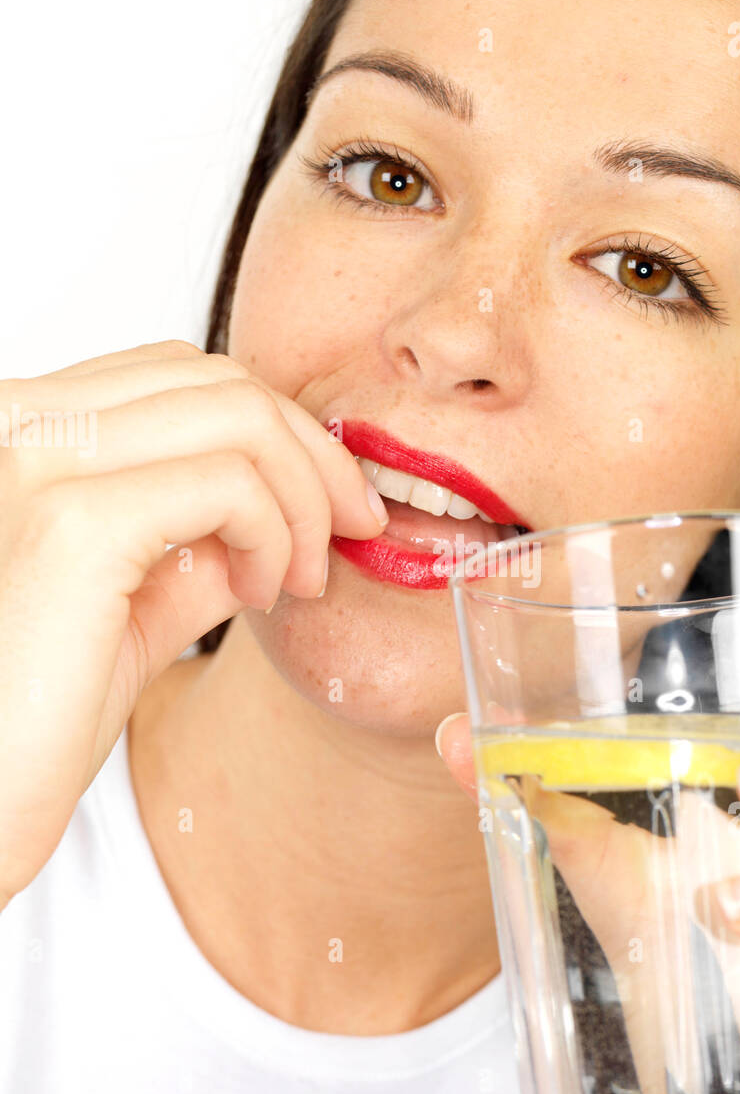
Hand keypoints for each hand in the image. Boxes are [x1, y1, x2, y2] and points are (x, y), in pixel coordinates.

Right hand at [0, 339, 386, 908]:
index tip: (332, 499)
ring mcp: (38, 462)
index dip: (278, 427)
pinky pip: (229, 483)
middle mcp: (18, 421)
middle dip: (311, 450)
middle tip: (352, 527)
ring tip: (298, 576)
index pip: (180, 375)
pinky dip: (274, 530)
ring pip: (237, 415)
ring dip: (303, 494)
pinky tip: (260, 592)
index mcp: (24, 430)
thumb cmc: (32, 718)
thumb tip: (280, 513)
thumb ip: (197, 543)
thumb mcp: (135, 604)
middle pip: (217, 380)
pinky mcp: (72, 523)